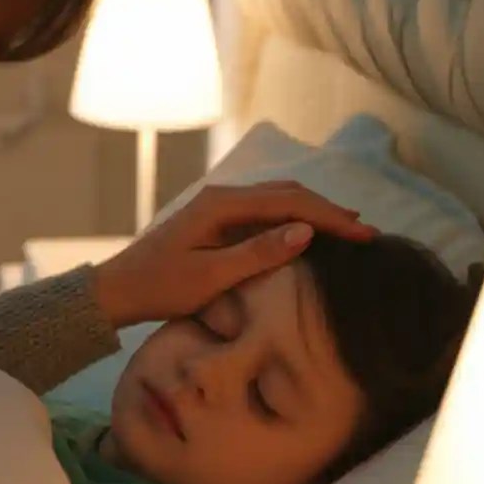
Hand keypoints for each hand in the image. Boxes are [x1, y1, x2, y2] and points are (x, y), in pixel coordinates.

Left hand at [94, 182, 377, 326]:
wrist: (119, 290)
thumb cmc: (160, 287)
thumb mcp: (211, 277)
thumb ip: (258, 253)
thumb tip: (305, 232)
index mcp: (222, 205)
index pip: (290, 203)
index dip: (330, 216)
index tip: (364, 233)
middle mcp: (223, 197)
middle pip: (288, 194)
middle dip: (328, 210)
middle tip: (365, 231)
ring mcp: (219, 207)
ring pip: (278, 200)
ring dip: (313, 212)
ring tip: (347, 227)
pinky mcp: (217, 221)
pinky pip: (264, 212)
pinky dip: (293, 219)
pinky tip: (308, 232)